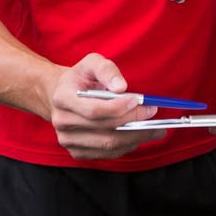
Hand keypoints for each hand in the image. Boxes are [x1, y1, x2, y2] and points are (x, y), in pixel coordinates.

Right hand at [50, 53, 165, 159]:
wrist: (61, 94)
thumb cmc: (80, 77)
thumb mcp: (92, 62)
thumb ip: (107, 70)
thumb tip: (121, 87)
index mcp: (63, 97)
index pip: (94, 110)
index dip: (118, 107)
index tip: (138, 100)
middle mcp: (62, 122)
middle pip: (104, 129)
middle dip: (133, 121)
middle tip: (153, 112)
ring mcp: (68, 140)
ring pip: (108, 144)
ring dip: (135, 137)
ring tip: (154, 128)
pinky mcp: (76, 152)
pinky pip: (106, 153)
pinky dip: (126, 145)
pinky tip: (138, 135)